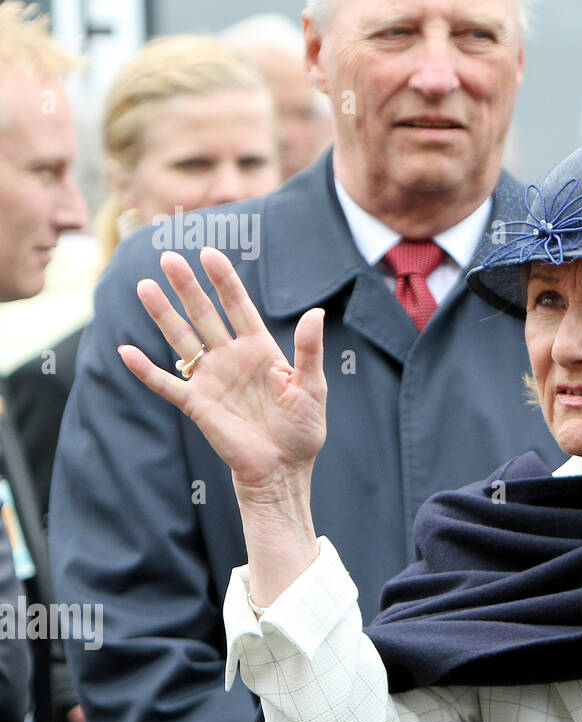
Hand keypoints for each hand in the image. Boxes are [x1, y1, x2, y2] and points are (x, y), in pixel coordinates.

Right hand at [118, 247, 326, 493]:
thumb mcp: (312, 386)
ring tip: (145, 286)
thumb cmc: (302, 429)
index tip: (208, 253)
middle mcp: (231, 358)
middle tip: (168, 257)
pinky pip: (166, 384)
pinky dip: (145, 370)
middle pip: (205, 315)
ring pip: (181, 339)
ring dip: (163, 314)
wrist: (284, 468)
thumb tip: (316, 313)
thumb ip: (309, 350)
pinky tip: (127, 351)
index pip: (238, 306)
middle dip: (187, 287)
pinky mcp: (198, 404)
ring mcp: (212, 379)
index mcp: (260, 349)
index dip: (224, 280)